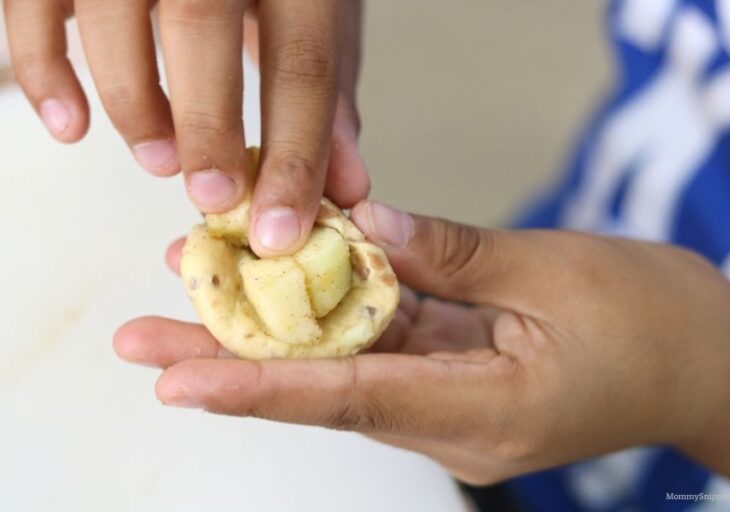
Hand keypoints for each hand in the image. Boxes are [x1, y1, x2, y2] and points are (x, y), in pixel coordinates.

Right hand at [3, 0, 368, 254]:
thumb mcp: (312, 16)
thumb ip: (326, 97)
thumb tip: (349, 186)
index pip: (302, 65)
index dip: (295, 157)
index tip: (277, 232)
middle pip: (200, 28)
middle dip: (205, 127)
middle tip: (211, 196)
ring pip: (113, 17)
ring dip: (133, 105)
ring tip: (158, 159)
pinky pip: (31, 7)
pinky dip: (43, 72)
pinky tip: (71, 124)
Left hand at [114, 201, 729, 496]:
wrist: (707, 361)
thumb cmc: (653, 321)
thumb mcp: (553, 273)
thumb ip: (450, 253)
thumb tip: (364, 226)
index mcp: (485, 414)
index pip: (350, 399)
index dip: (259, 387)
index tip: (178, 380)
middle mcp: (456, 425)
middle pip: (328, 390)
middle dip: (234, 361)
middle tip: (144, 340)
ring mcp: (455, 405)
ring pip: (347, 368)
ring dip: (276, 331)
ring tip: (195, 294)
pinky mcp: (460, 378)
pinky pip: (387, 348)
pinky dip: (336, 316)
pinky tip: (287, 283)